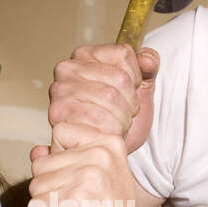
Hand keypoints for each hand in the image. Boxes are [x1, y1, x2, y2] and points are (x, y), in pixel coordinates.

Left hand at [27, 121, 147, 206]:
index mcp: (108, 144)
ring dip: (46, 204)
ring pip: (35, 186)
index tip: (79, 179)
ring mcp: (84, 180)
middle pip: (41, 163)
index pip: (60, 132)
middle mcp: (98, 157)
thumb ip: (66, 157)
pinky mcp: (69, 204)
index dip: (59, 156)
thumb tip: (36, 151)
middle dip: (49, 186)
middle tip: (76, 203)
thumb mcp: (100, 177)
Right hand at [44, 43, 158, 153]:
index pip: (124, 54)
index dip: (136, 79)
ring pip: (110, 96)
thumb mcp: (141, 88)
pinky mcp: (58, 115)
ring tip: (115, 125)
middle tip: (122, 115)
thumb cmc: (119, 118)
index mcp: (86, 55)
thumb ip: (149, 66)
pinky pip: (98, 118)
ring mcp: (61, 91)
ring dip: (121, 118)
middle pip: (120, 78)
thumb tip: (148, 60)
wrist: (107, 152)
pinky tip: (105, 134)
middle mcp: (68, 69)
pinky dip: (110, 131)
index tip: (128, 93)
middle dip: (130, 103)